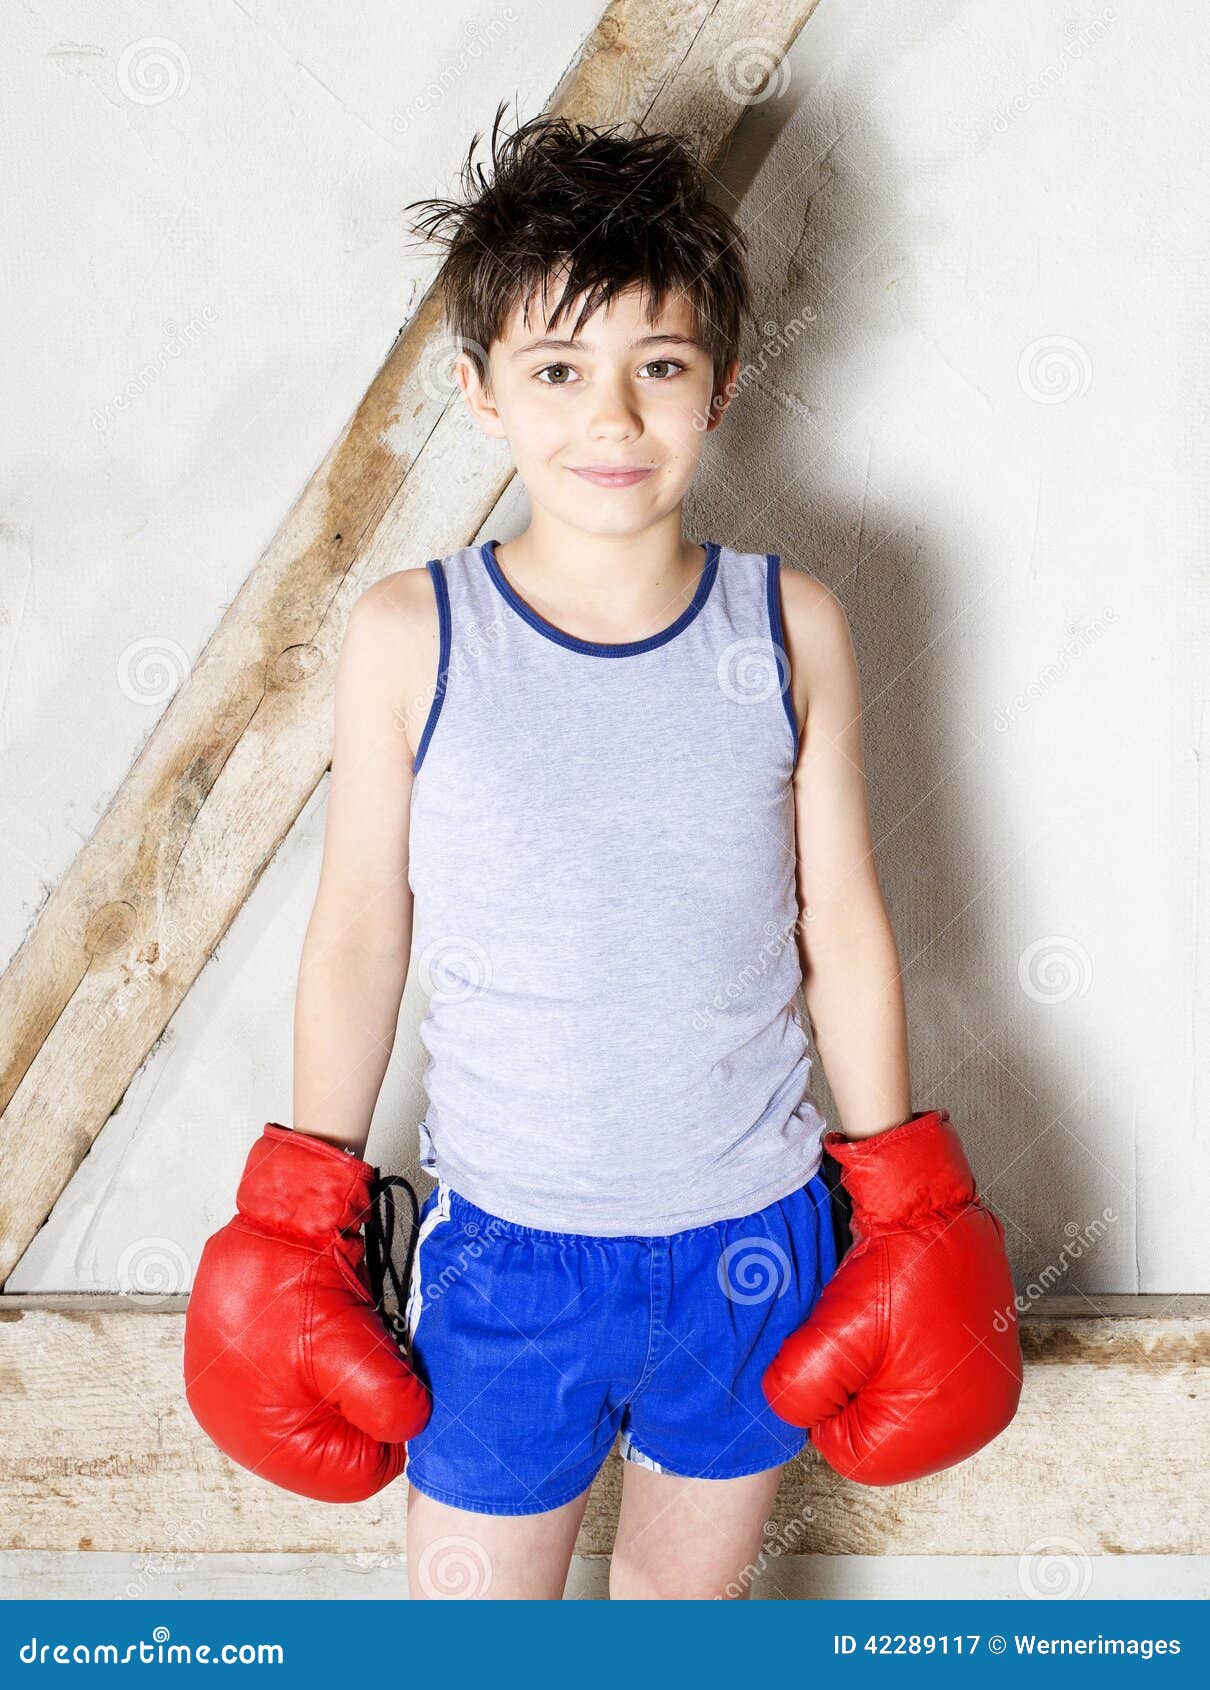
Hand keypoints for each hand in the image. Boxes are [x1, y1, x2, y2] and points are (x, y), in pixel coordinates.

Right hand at [184, 1123, 430, 1501]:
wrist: (274, 1209)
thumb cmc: (293, 1276)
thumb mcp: (354, 1351)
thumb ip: (390, 1404)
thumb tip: (412, 1427)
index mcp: (257, 1437)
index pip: (351, 1477)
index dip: (391, 1435)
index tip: (405, 1393)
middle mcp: (240, 1424)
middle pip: (336, 1448)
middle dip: (368, 1408)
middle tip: (380, 1360)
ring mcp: (241, 1391)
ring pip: (324, 1413)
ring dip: (351, 1383)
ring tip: (355, 1339)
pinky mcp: (250, 1359)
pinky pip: (304, 1382)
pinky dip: (330, 1361)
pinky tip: (337, 1330)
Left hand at [762, 1109, 1021, 1484]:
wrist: (928, 1199)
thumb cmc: (892, 1265)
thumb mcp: (828, 1337)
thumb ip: (798, 1394)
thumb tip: (793, 1414)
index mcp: (952, 1425)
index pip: (859, 1456)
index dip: (827, 1408)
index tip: (829, 1355)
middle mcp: (983, 1417)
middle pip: (885, 1437)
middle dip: (853, 1395)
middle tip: (850, 1338)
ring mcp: (989, 1386)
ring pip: (903, 1408)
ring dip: (876, 1376)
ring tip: (873, 1325)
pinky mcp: (984, 1358)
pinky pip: (927, 1381)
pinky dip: (901, 1360)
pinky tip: (893, 1323)